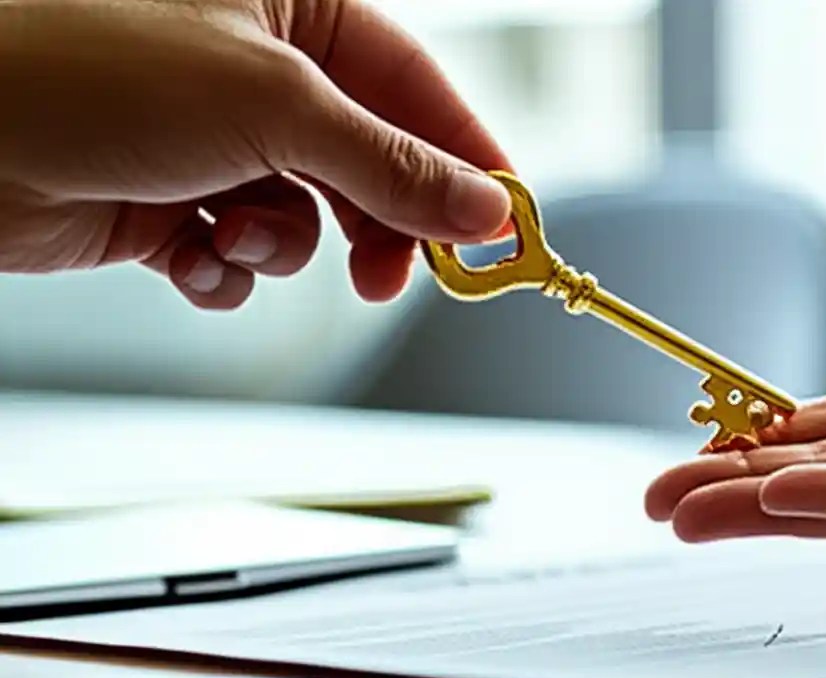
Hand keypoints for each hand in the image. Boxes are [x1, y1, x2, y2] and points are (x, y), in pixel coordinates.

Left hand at [0, 0, 512, 308]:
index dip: (468, 162)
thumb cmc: (88, 65)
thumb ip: (392, 165)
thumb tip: (482, 205)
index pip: (419, 91)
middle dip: (381, 226)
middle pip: (373, 165)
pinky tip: (193, 255)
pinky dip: (227, 268)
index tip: (507, 227)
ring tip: (244, 238)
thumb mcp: (274, 107)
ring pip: (311, 219)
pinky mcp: (175, 201)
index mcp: (297, 9)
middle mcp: (262, 73)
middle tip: (401, 274)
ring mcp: (218, 139)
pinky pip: (244, 252)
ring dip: (285, 246)